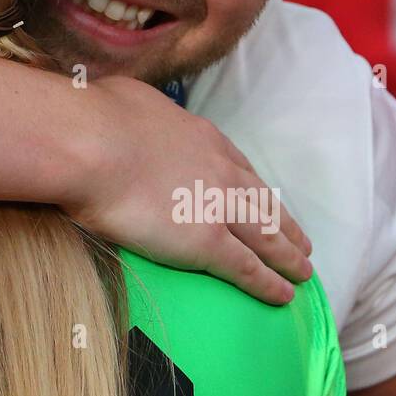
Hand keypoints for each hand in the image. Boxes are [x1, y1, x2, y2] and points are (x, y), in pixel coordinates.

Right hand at [62, 75, 312, 305]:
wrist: (93, 146)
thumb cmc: (99, 119)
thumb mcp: (131, 101)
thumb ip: (141, 114)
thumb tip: (129, 114)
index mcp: (202, 138)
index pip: (240, 168)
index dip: (256, 189)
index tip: (267, 201)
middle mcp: (221, 171)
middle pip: (263, 203)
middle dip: (285, 225)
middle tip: (301, 243)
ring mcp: (218, 208)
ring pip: (266, 237)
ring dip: (287, 256)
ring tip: (302, 271)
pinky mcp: (206, 243)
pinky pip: (247, 267)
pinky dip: (269, 283)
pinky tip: (283, 294)